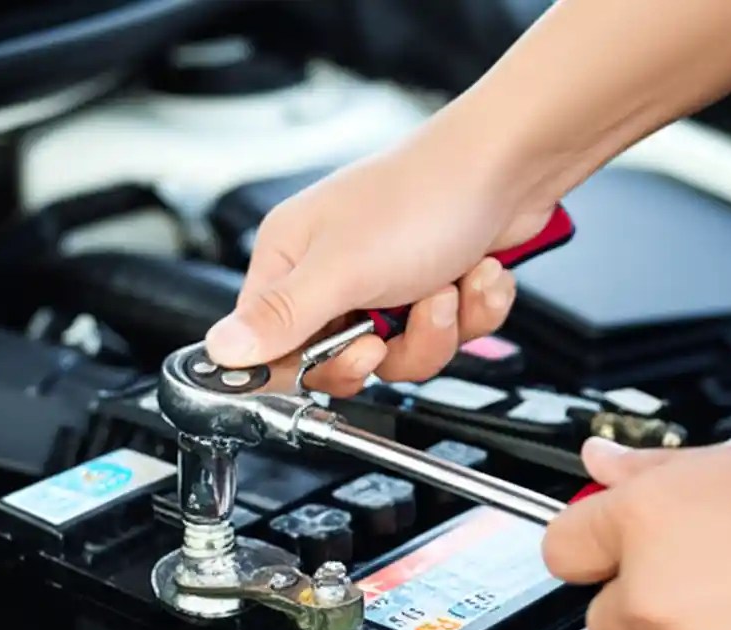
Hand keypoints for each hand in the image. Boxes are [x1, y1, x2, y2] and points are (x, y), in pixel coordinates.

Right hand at [203, 116, 559, 396]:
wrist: (511, 164)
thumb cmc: (425, 193)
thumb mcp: (342, 269)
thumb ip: (280, 318)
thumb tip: (219, 350)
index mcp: (293, 259)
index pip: (272, 344)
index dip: (309, 365)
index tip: (345, 357)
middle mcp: (335, 271)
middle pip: (343, 359)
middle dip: (389, 349)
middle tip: (396, 323)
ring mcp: (387, 280)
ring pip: (402, 354)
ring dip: (438, 327)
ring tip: (449, 285)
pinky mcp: (433, 286)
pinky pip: (446, 335)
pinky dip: (472, 310)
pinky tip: (477, 273)